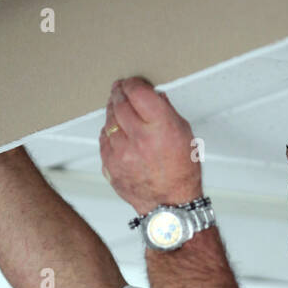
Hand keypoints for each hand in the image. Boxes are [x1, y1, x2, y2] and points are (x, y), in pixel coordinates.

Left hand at [100, 77, 201, 215]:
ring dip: (113, 113)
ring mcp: (122, 154)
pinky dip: (109, 134)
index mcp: (161, 126)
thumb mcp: (184, 133)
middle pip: (119, 104)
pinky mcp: (110, 166)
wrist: (170, 205)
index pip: (137, 92)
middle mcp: (139, 138)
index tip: (131, 82)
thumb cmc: (181, 172)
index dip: (132, 83)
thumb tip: (153, 95)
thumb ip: (166, 111)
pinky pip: (103, 141)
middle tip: (120, 91)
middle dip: (119, 94)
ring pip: (109, 121)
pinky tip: (117, 133)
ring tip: (119, 111)